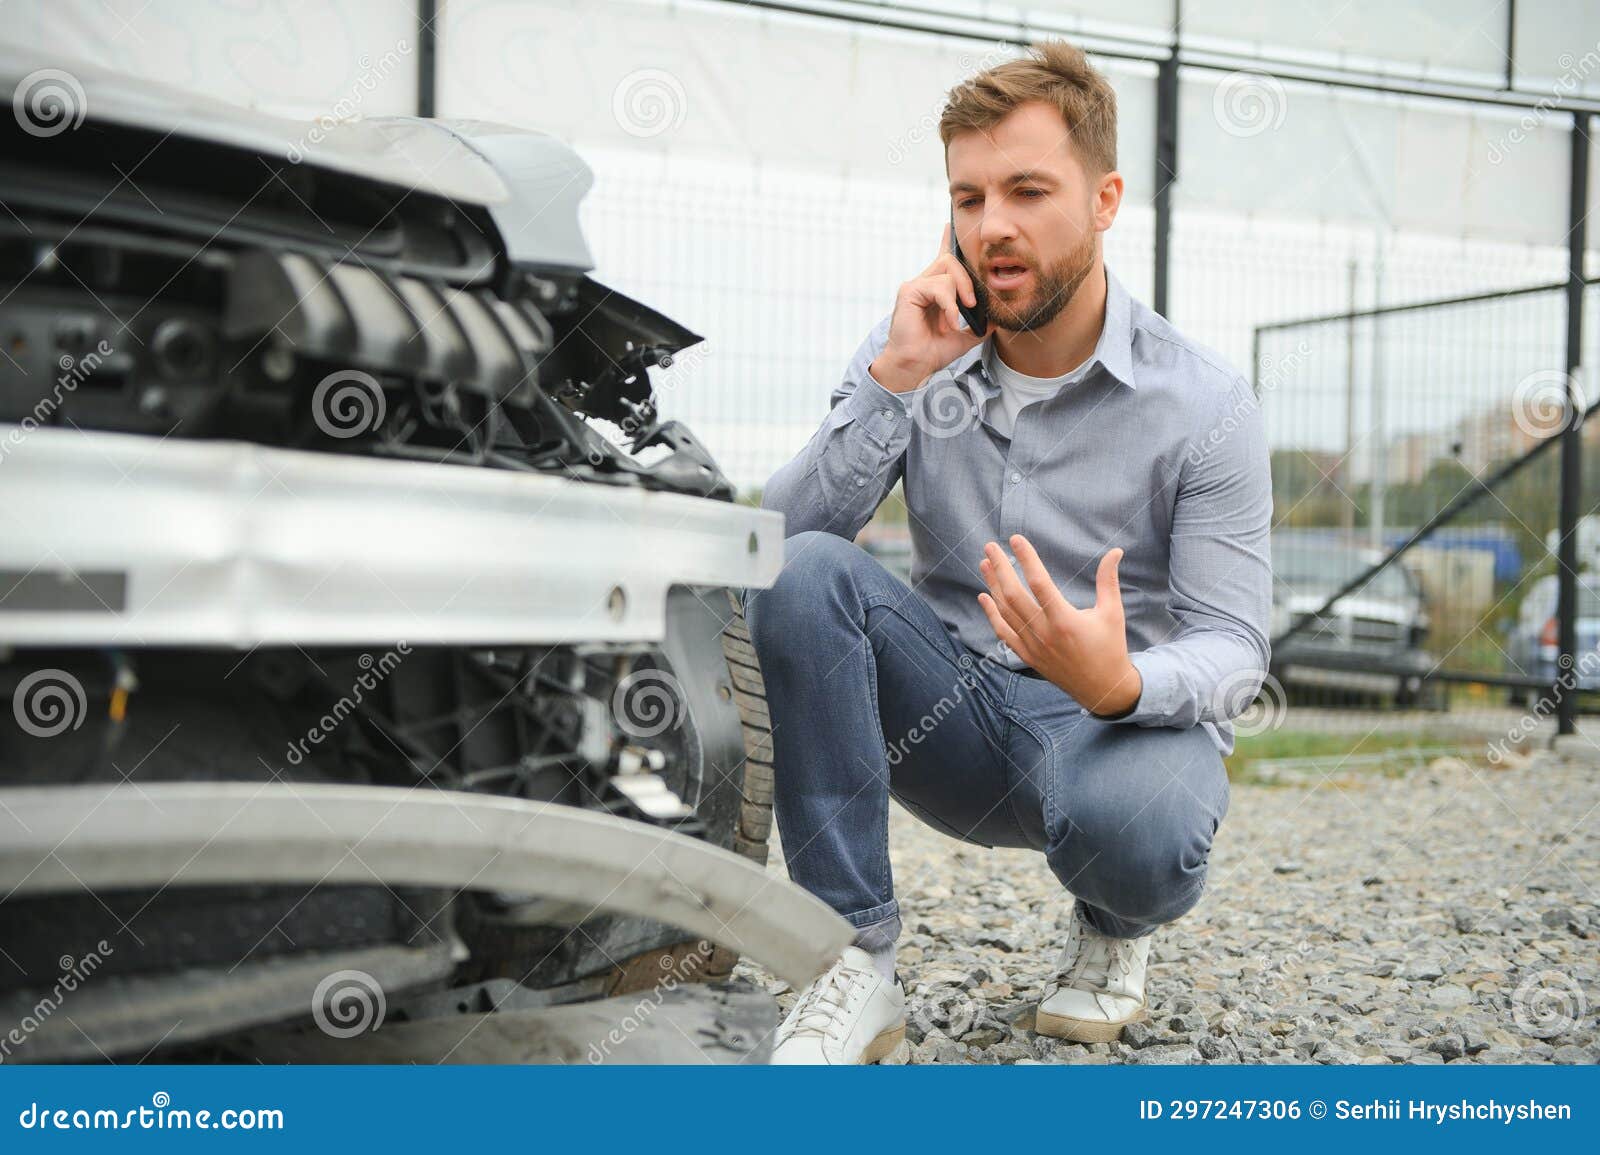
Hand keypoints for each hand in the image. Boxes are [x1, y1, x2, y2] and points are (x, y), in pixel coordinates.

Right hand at [868, 222, 990, 392]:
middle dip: (968, 279)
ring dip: (960, 290)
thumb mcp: (967, 335)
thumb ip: (981, 322)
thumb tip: (999, 314)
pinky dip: (949, 304)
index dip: (947, 241)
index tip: (949, 224)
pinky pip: (938, 286)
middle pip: (952, 260)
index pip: (943, 258)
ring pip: (948, 268)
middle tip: (972, 303)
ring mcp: (915, 286)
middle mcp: (924, 283)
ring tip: (959, 314)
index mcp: (935, 290)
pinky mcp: (909, 292)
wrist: (915, 366)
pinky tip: (948, 321)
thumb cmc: (934, 351)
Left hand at [977, 534, 1142, 716]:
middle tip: (990, 546)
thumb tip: (1115, 551)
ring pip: (1005, 612)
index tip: (1016, 539)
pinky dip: (991, 614)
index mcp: (1065, 620)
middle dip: (1000, 568)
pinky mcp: (1028, 656)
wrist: (1103, 689)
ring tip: (985, 564)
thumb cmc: (1110, 648)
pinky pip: (1003, 633)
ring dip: (993, 586)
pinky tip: (984, 597)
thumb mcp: (1113, 613)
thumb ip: (1108, 580)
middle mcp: (1044, 633)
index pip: (1039, 583)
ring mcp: (1033, 646)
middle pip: (1013, 595)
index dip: (1026, 559)